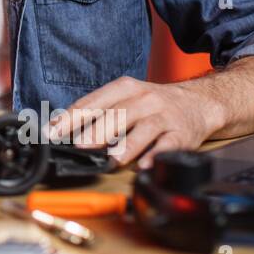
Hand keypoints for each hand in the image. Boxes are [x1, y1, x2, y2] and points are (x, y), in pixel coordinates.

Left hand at [46, 76, 223, 169]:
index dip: (73, 117)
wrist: (199, 102)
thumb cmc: (154, 104)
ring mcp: (165, 116)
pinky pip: (168, 144)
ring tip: (112, 159)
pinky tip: (145, 165)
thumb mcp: (126, 98)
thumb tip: (62, 128)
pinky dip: (156, 155)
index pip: (94, 102)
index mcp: (126, 88)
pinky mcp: (182, 133)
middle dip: (98, 130)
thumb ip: (98, 111)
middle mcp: (145, 99)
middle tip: (81, 145)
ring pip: (145, 128)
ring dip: (127, 145)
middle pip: (118, 113)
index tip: (54, 131)